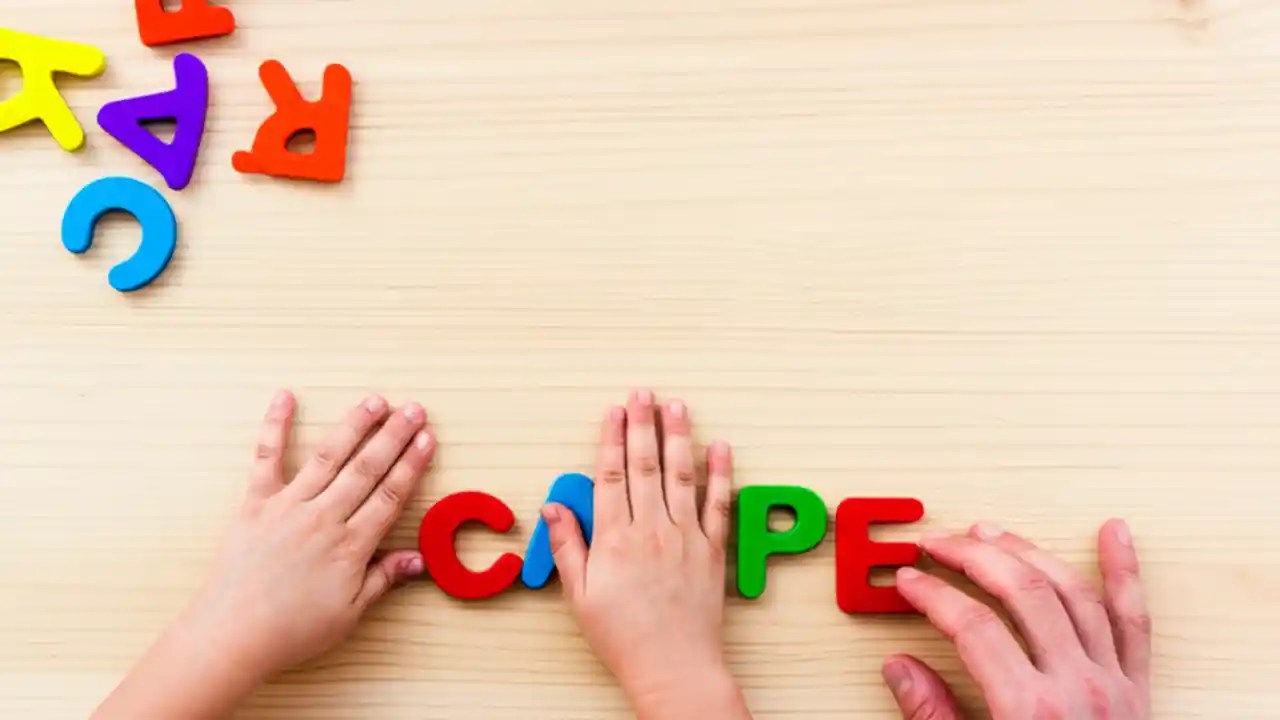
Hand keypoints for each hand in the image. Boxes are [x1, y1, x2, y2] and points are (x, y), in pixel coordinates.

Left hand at [92, 391, 436, 719]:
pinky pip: (266, 458)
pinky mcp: (255, 504)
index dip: (412, 465)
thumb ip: (383, 579)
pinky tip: (285, 398)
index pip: (390, 496)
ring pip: (328, 457)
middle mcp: (323, 519)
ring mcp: (288, 507)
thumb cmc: (291, 631)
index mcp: (350, 547)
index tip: (427, 439)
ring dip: (353, 426)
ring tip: (375, 401)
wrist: (232, 636)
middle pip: (366, 469)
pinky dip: (274, 426)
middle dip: (393, 436)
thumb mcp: (349, 614)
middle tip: (414, 409)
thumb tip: (418, 558)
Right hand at [543, 390, 751, 719]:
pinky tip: (719, 447)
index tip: (613, 411)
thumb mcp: (580, 595)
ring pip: (681, 475)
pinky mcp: (711, 550)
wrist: (673, 667)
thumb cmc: (623, 637)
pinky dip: (720, 473)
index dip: (611, 439)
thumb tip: (553, 506)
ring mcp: (686, 537)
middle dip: (643, 425)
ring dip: (678, 436)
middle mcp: (652, 530)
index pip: (611, 475)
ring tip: (677, 406)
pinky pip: (718, 503)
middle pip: (645, 465)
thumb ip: (568, 546)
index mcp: (615, 539)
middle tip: (642, 393)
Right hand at [883, 520, 1150, 719]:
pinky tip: (1114, 535)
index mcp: (1031, 711)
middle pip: (1022, 592)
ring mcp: (1115, 682)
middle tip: (937, 542)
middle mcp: (1078, 686)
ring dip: (1030, 551)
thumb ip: (934, 718)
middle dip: (973, 556)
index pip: (972, 625)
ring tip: (993, 531)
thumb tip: (900, 669)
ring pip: (1072, 592)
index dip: (932, 594)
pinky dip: (1125, 572)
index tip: (908, 580)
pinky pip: (1134, 618)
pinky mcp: (1139, 687)